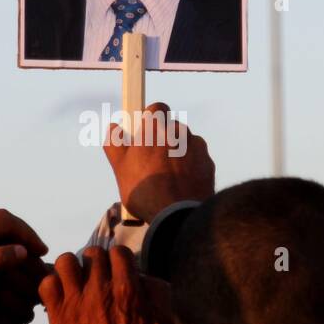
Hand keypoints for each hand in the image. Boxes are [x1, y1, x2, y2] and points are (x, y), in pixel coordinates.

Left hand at [39, 246, 165, 323]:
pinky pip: (46, 284)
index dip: (118, 260)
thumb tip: (141, 276)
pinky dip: (52, 286)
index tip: (117, 271)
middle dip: (96, 263)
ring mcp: (76, 301)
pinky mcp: (57, 315)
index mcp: (127, 288)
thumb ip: (155, 291)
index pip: (118, 252)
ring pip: (65, 261)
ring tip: (75, 282)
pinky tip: (61, 296)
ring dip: (71, 269)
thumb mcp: (163, 320)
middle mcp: (100, 289)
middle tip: (96, 278)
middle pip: (92, 253)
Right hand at [104, 102, 213, 222]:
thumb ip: (115, 142)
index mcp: (157, 127)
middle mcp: (180, 132)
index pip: (156, 108)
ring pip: (185, 144)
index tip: (142, 133)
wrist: (178, 215)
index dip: (148, 120)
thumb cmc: (146, 190)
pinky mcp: (209, 164)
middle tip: (151, 162)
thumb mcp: (120, 167)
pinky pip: (197, 160)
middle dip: (163, 140)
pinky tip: (180, 186)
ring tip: (166, 179)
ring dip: (177, 154)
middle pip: (170, 128)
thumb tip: (115, 128)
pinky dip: (190, 168)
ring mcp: (197, 147)